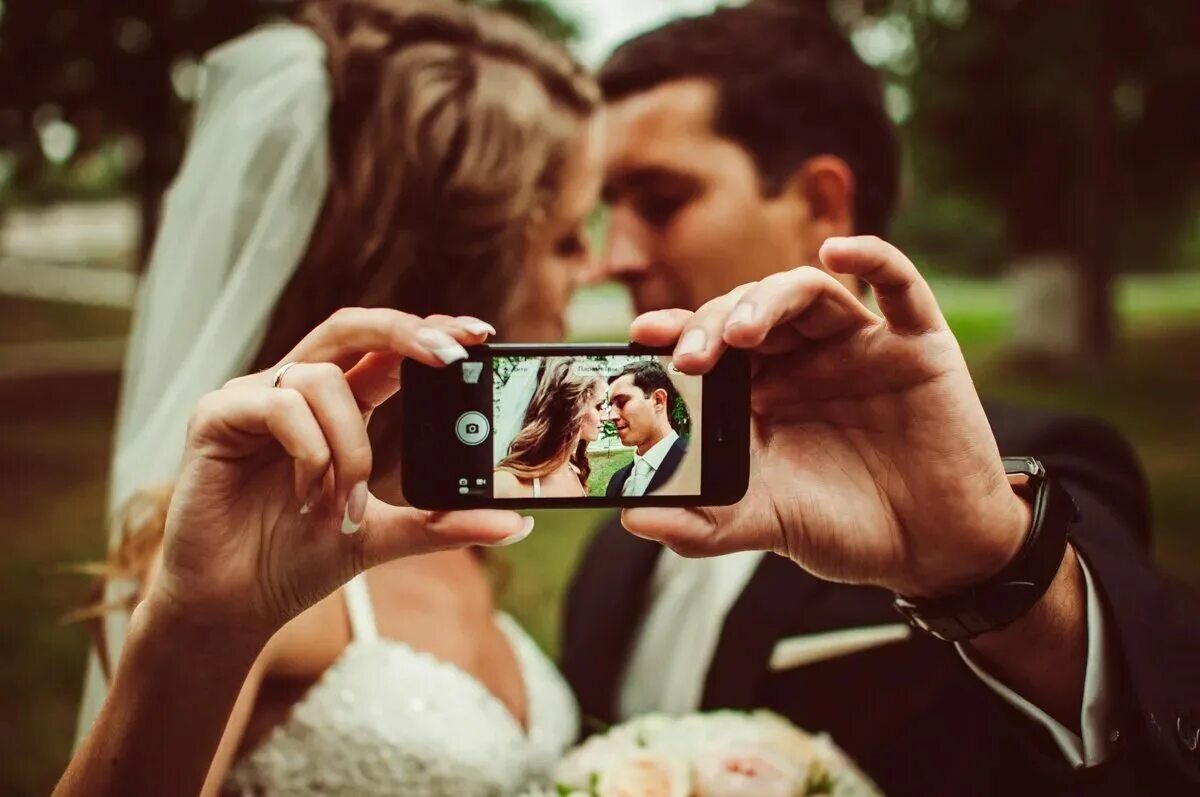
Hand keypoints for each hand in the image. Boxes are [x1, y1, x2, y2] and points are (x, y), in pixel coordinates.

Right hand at [146, 309, 529, 637]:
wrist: (234, 606)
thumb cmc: (297, 560)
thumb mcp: (384, 536)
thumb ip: (443, 523)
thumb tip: (518, 523)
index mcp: (337, 406)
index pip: (387, 350)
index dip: (429, 331)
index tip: (480, 335)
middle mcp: (295, 391)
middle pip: (350, 327)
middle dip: (405, 331)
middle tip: (451, 355)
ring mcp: (253, 399)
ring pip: (321, 380)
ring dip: (350, 444)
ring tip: (345, 501)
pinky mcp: (216, 417)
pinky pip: (279, 404)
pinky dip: (309, 450)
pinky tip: (305, 496)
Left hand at [623, 237, 1029, 597]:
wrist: (932, 552)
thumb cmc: (845, 529)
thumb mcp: (765, 524)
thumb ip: (701, 525)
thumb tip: (634, 517)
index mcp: (760, 391)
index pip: (709, 343)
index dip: (675, 332)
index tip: (639, 336)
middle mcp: (804, 359)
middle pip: (749, 310)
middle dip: (713, 324)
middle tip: (691, 357)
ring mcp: (861, 347)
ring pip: (808, 291)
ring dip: (768, 300)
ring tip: (741, 332)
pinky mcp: (917, 346)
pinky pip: (900, 285)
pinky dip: (872, 256)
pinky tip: (838, 250)